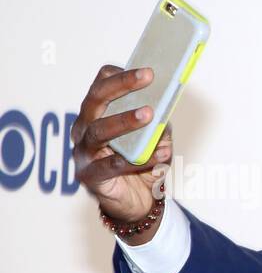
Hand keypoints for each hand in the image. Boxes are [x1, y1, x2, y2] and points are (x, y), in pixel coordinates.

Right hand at [71, 65, 173, 223]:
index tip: (144, 68)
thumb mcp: (155, 139)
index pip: (100, 86)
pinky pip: (113, 165)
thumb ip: (158, 123)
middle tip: (146, 77)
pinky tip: (162, 153)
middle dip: (121, 86)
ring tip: (149, 114)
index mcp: (96, 115)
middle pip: (95, 101)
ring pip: (98, 131)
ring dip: (124, 120)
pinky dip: (140, 159)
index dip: (118, 75)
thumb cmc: (141, 164)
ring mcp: (83, 153)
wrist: (135, 204)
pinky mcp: (90, 177)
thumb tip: (168, 106)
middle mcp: (83, 129)